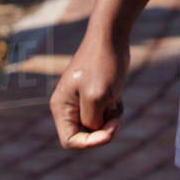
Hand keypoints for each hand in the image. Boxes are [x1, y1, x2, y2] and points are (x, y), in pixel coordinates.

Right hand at [50, 34, 129, 149]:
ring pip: (96, 125)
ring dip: (110, 120)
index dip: (90, 143)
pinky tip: (118, 97)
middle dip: (102, 130)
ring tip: (116, 103)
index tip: (109, 133)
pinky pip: (103, 114)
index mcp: (62, 107)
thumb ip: (92, 120)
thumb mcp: (97, 96)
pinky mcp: (95, 94)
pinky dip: (113, 111)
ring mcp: (82, 100)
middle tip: (117, 120)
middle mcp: (68, 106)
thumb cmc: (103, 63)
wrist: (111, 36)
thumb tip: (95, 129)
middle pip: (85, 134)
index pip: (70, 141)